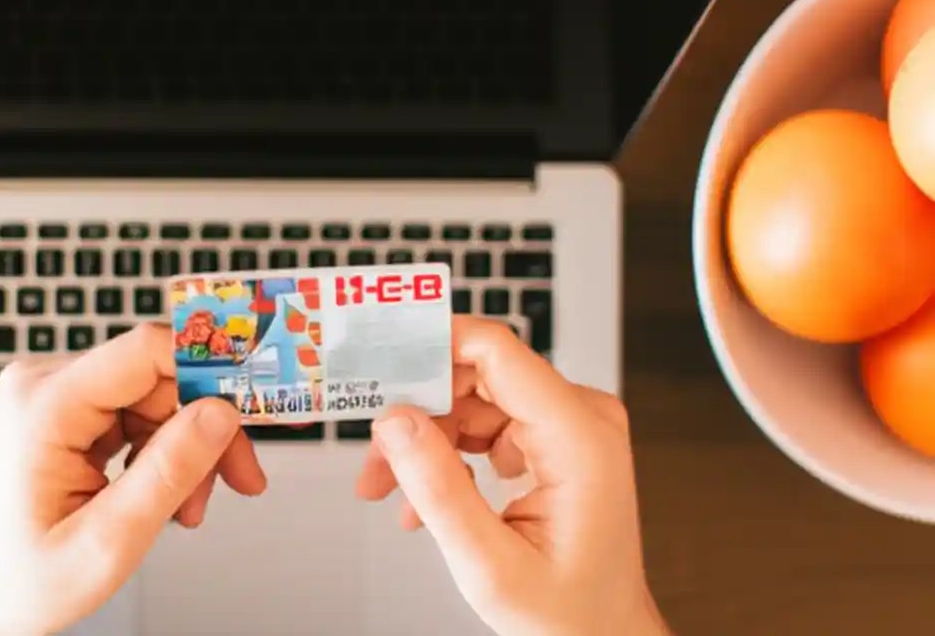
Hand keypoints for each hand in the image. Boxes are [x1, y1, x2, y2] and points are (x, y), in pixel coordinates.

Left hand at [0, 324, 266, 635]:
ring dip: (183, 452)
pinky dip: (158, 456)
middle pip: (159, 377)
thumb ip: (168, 472)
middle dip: (204, 431)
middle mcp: (42, 386)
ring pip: (154, 399)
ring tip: (185, 509)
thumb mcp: (107, 541)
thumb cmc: (15, 582)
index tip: (256, 392)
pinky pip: (133, 416)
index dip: (210, 366)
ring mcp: (50, 399)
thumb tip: (220, 414)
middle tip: (237, 481)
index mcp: (43, 405)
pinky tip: (160, 497)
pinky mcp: (62, 416)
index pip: (147, 349)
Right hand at [357, 317, 667, 635]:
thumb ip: (439, 489)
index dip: (430, 343)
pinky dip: (448, 455)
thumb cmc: (569, 614)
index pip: (495, 351)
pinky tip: (426, 498)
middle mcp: (581, 419)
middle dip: (415, 411)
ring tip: (389, 488)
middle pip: (475, 376)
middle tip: (372, 456)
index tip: (377, 355)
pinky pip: (485, 424)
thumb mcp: (490, 565)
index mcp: (579, 439)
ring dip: (425, 440)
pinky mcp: (554, 441)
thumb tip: (395, 422)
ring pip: (472, 401)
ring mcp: (569, 428)